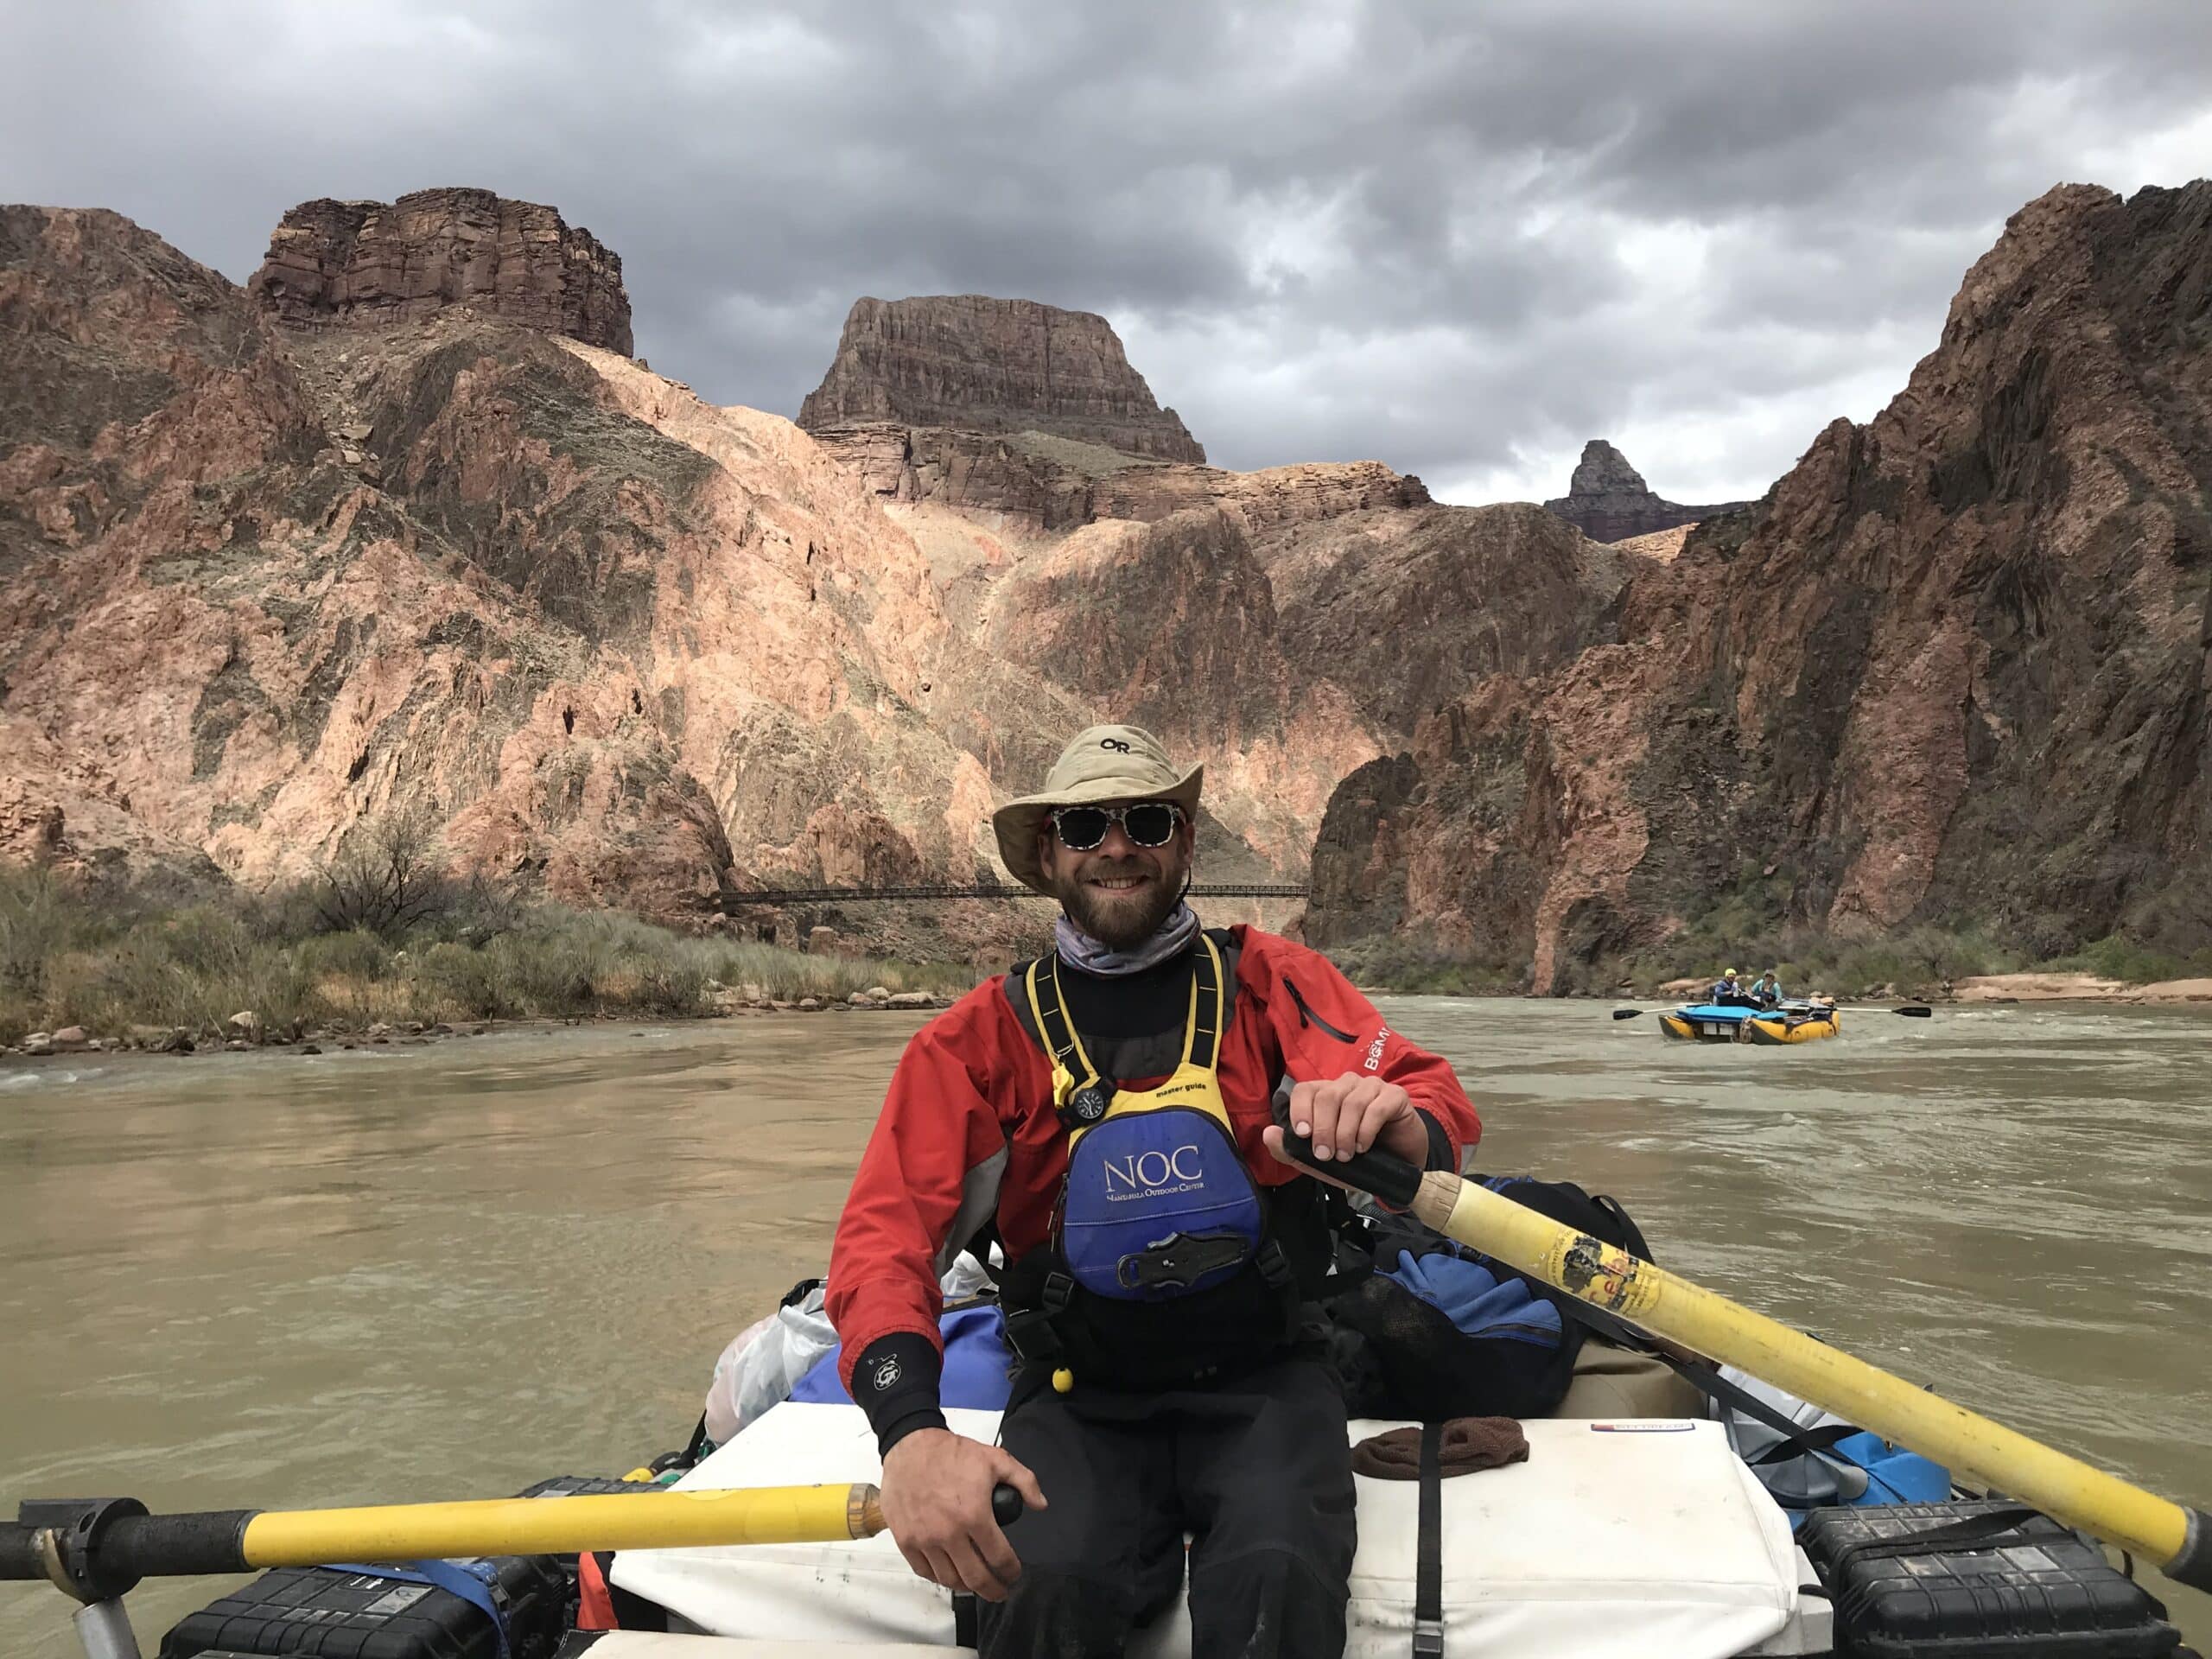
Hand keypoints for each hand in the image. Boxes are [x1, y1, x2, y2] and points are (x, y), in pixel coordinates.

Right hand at [878, 1428, 1045, 1600]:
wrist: (911, 1446)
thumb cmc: (951, 1452)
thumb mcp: (996, 1459)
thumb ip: (1025, 1481)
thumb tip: (1040, 1504)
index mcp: (975, 1515)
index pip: (1000, 1558)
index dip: (1011, 1571)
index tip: (1014, 1573)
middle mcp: (949, 1533)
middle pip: (976, 1578)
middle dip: (994, 1590)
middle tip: (1000, 1591)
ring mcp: (925, 1540)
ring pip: (950, 1580)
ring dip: (967, 1587)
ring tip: (976, 1584)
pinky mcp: (906, 1540)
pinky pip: (924, 1572)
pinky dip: (939, 1578)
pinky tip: (949, 1574)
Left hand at [1263, 1072, 1428, 1175]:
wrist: (1401, 1166)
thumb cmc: (1359, 1159)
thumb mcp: (1322, 1163)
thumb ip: (1294, 1151)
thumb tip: (1268, 1134)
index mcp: (1326, 1095)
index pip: (1305, 1089)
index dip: (1300, 1110)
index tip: (1303, 1135)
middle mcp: (1348, 1085)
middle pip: (1327, 1095)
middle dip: (1323, 1129)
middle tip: (1326, 1155)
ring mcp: (1372, 1087)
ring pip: (1351, 1101)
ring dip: (1345, 1133)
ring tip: (1347, 1156)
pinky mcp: (1395, 1096)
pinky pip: (1376, 1107)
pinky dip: (1366, 1130)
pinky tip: (1364, 1147)